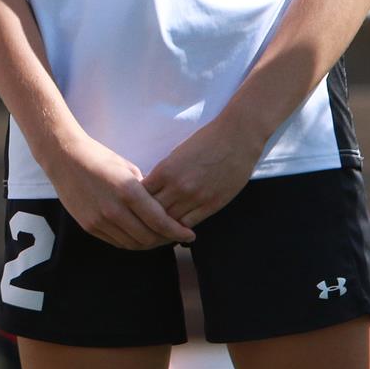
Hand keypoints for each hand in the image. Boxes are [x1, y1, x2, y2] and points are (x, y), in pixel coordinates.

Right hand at [43, 133, 195, 249]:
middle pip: (148, 237)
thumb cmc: (99, 158)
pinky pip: (116, 242)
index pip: (160, 221)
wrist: (64, 158)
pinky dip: (131, 242)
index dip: (178, 231)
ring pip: (132, 244)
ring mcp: (99, 220)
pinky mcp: (88, 226)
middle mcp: (114, 209)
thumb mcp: (129, 169)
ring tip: (158, 237)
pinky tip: (138, 235)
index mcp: (128, 191)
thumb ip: (145, 191)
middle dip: (166, 240)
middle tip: (175, 237)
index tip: (190, 235)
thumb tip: (161, 208)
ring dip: (148, 243)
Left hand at [143, 116, 264, 230]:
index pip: (140, 195)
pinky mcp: (212, 204)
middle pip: (152, 212)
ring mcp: (196, 197)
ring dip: (162, 226)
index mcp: (165, 171)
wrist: (236, 139)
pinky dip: (180, 228)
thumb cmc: (205, 142)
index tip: (133, 206)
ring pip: (170, 222)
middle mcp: (178, 187)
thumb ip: (163, 174)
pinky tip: (175, 228)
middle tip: (140, 224)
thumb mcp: (175, 155)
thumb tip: (149, 190)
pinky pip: (189, 224)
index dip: (135, 203)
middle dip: (145, 218)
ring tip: (155, 229)